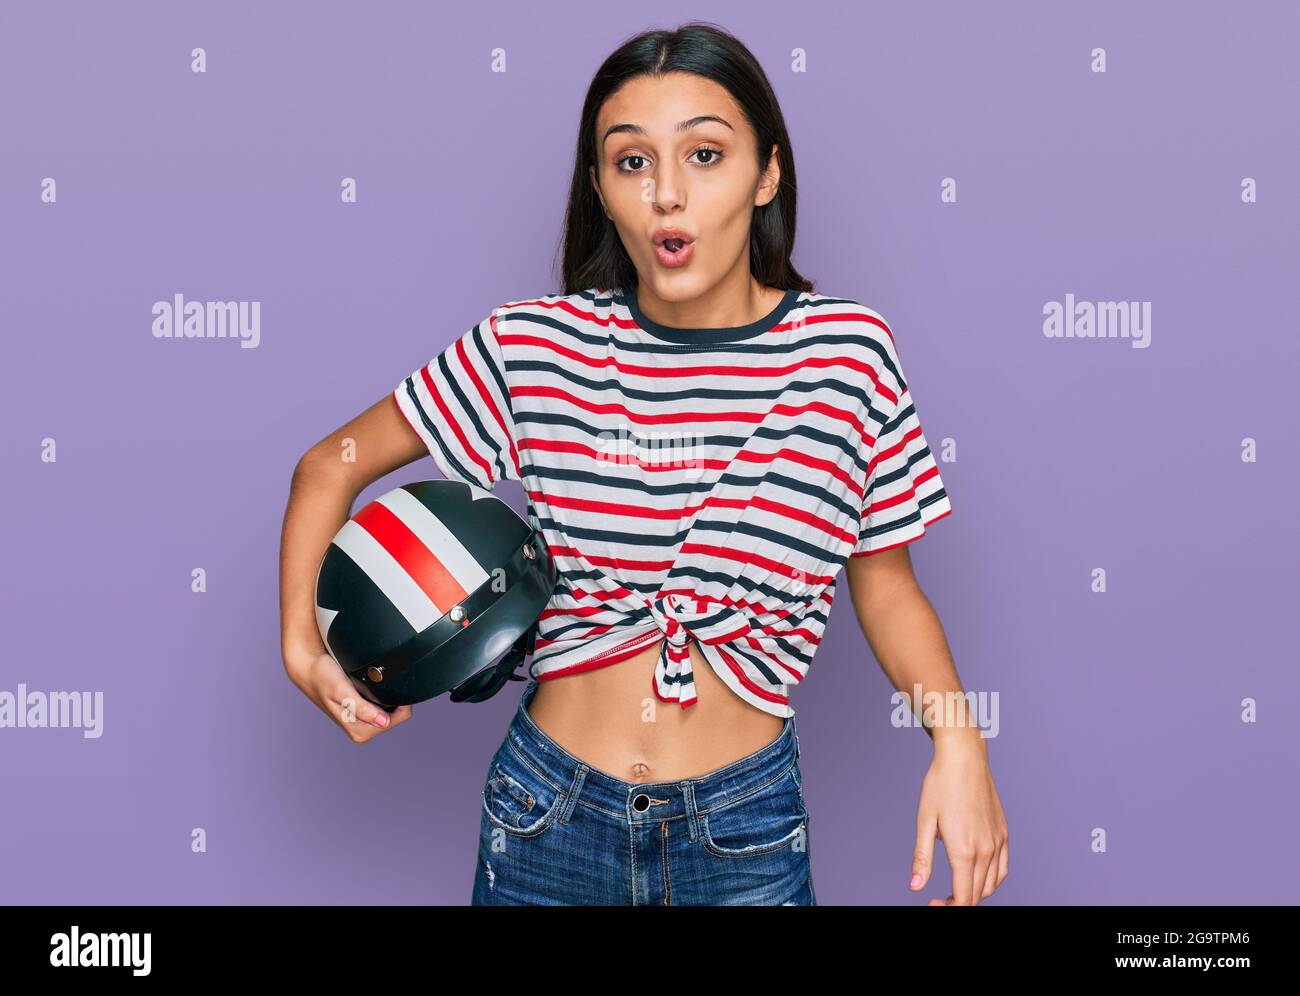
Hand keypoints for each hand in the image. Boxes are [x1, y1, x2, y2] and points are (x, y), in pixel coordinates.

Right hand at [285, 649, 413, 742]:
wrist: (309, 670)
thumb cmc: (323, 678)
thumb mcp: (342, 691)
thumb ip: (362, 708)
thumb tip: (383, 722)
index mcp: (359, 731)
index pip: (399, 718)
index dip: (402, 700)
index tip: (392, 683)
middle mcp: (361, 731)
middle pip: (397, 715)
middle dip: (393, 698)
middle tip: (375, 682)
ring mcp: (362, 723)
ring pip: (391, 711)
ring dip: (386, 696)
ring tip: (369, 684)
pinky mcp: (362, 714)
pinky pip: (383, 706)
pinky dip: (381, 695)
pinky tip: (369, 687)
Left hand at [911, 737, 1008, 904]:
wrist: (964, 758)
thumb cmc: (940, 785)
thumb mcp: (924, 821)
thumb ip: (922, 858)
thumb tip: (915, 887)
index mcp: (964, 850)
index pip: (963, 898)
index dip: (948, 908)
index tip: (932, 904)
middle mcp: (986, 850)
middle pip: (977, 895)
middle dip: (958, 903)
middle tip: (938, 899)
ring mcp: (998, 842)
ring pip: (991, 885)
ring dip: (975, 894)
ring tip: (955, 890)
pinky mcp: (1003, 833)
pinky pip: (1003, 868)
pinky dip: (992, 881)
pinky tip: (978, 877)